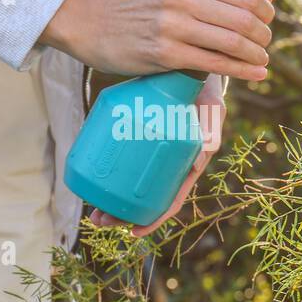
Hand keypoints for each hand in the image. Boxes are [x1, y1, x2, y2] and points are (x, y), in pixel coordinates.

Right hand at [41, 0, 272, 80]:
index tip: (267, 23)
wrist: (92, 22)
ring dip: (256, 56)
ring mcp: (174, 27)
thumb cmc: (141, 8)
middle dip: (264, 37)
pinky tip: (255, 74)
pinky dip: (242, 70)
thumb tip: (259, 4)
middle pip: (245, 21)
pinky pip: (216, 63)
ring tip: (261, 61)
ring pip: (234, 43)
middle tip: (264, 46)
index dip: (266, 13)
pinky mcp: (167, 54)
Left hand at [89, 77, 226, 236]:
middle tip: (99, 220)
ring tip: (91, 211)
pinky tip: (92, 182)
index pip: (172, 200)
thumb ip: (210, 130)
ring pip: (131, 185)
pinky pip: (121, 164)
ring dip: (112, 202)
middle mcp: (170, 164)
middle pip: (146, 199)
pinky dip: (108, 177)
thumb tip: (198, 162)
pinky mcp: (135, 140)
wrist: (184, 70)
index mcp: (189, 165)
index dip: (154, 219)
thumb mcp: (210, 108)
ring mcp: (151, 153)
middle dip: (123, 215)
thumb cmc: (202, 90)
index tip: (133, 231)